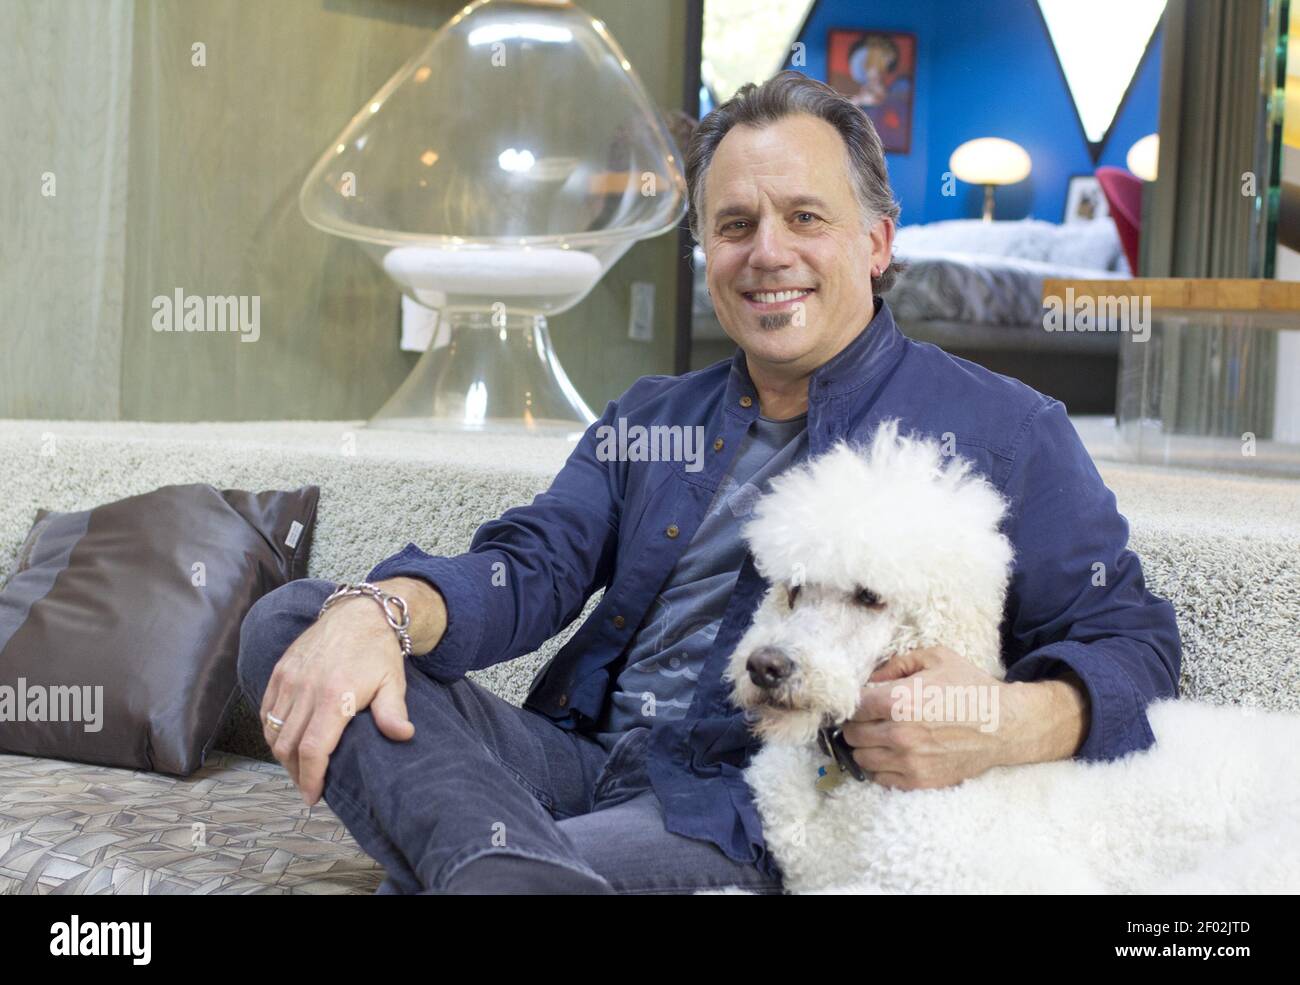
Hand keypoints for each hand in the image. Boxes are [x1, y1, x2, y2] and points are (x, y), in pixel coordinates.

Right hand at [259, 597, 414, 805]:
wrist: (358, 613)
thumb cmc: (378, 651)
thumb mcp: (393, 682)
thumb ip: (393, 712)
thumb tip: (403, 736)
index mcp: (334, 696)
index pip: (312, 749)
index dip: (310, 778)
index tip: (313, 796)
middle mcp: (305, 689)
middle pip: (288, 746)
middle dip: (295, 773)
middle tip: (308, 785)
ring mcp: (289, 679)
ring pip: (273, 730)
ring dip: (282, 754)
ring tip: (298, 767)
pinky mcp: (280, 671)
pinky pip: (266, 710)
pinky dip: (271, 731)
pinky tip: (286, 741)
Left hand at [841, 645, 1009, 789]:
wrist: (1004, 725)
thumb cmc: (970, 688)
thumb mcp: (935, 658)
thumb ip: (896, 663)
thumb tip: (870, 678)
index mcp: (899, 700)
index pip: (852, 706)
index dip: (854, 702)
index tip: (862, 702)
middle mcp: (899, 733)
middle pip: (852, 734)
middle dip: (858, 724)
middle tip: (871, 719)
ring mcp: (909, 760)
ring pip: (861, 758)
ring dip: (865, 747)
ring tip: (880, 737)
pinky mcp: (920, 780)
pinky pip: (880, 778)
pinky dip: (880, 767)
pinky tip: (892, 755)